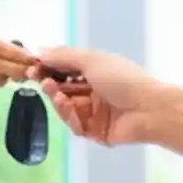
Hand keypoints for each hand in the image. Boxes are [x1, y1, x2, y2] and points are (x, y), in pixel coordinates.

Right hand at [29, 47, 162, 145]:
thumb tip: (39, 51)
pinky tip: (72, 110)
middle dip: (51, 85)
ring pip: (66, 109)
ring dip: (58, 102)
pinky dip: (71, 118)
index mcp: (94, 71)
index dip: (48, 68)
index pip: (64, 69)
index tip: (33, 68)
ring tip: (58, 96)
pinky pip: (75, 125)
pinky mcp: (96, 131)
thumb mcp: (91, 60)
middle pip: (62, 89)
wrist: (149, 109)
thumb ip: (64, 56)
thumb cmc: (123, 79)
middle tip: (43, 82)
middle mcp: (93, 90)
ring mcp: (94, 112)